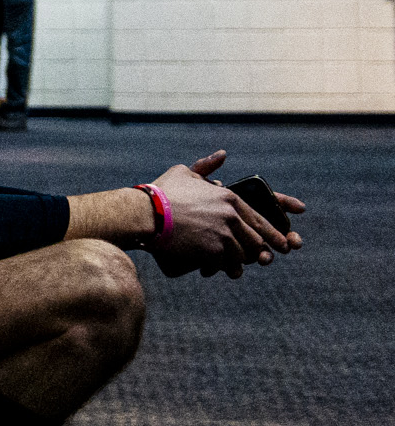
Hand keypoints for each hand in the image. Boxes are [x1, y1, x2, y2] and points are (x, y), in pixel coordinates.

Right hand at [151, 151, 304, 277]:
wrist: (144, 213)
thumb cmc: (161, 192)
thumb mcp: (184, 172)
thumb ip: (206, 166)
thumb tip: (223, 154)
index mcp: (229, 198)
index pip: (259, 219)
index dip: (274, 233)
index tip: (282, 243)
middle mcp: (231, 216)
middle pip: (255, 240)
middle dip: (260, 252)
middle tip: (264, 260)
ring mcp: (223, 234)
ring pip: (243, 255)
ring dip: (240, 263)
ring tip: (236, 269)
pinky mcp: (212, 250)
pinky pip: (227, 265)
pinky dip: (225, 269)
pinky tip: (223, 271)